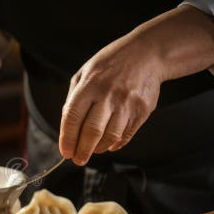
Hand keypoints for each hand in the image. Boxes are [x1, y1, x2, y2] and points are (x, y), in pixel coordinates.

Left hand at [59, 5, 213, 164]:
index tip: (65, 151)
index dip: (67, 139)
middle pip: (91, 132)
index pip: (72, 118)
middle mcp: (108, 95)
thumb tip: (67, 128)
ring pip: (110, 137)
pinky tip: (109, 145)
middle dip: (82, 151)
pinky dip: (116, 144)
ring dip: (98, 149)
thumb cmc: (110, 64)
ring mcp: (127, 103)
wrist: (148, 53)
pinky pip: (126, 134)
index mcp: (89, 85)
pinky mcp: (142, 110)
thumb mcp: (85, 73)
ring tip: (92, 152)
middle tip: (78, 160)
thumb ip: (74, 98)